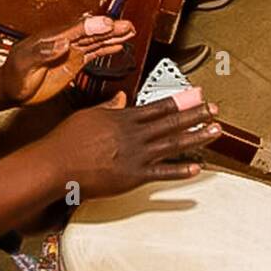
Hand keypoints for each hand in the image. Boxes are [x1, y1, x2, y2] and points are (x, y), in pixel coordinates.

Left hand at [1, 15, 134, 106]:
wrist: (10, 89)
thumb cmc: (13, 76)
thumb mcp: (24, 64)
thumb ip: (42, 53)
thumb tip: (62, 43)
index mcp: (51, 39)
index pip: (75, 30)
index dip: (92, 26)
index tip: (108, 24)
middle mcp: (63, 41)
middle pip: (90, 32)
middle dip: (109, 28)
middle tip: (127, 26)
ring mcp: (69, 51)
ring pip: (95, 40)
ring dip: (112, 35)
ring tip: (129, 31)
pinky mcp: (73, 61)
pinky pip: (94, 52)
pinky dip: (107, 47)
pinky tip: (118, 45)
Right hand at [40, 91, 219, 200]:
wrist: (56, 164)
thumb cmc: (67, 140)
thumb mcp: (89, 115)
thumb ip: (109, 107)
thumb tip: (122, 98)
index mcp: (124, 117)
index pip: (159, 106)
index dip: (181, 100)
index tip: (197, 94)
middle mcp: (134, 135)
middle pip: (171, 122)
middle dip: (195, 115)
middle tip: (214, 110)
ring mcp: (136, 156)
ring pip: (173, 144)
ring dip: (196, 137)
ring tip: (214, 131)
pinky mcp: (133, 176)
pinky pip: (162, 173)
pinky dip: (180, 170)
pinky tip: (197, 167)